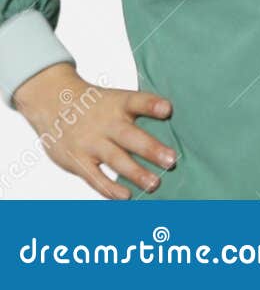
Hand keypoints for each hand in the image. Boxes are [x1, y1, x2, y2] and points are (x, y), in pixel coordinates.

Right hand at [12, 62, 175, 198]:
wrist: (52, 102)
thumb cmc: (96, 105)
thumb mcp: (116, 98)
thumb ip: (140, 111)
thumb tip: (173, 126)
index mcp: (119, 103)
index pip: (137, 101)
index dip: (152, 105)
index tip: (167, 110)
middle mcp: (105, 123)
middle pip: (129, 136)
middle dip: (150, 149)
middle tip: (170, 160)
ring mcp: (90, 142)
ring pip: (115, 159)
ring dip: (135, 173)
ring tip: (154, 184)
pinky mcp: (77, 160)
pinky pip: (95, 177)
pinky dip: (109, 188)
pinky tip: (126, 196)